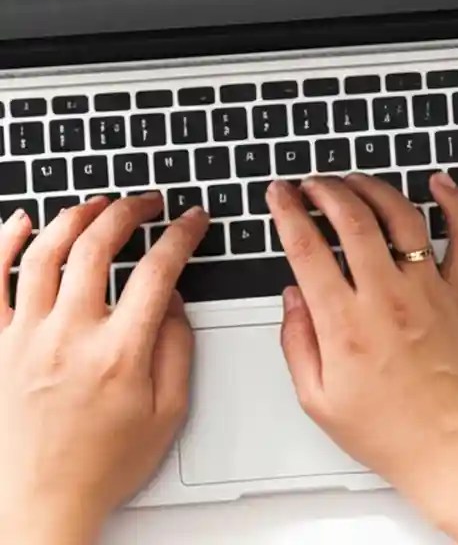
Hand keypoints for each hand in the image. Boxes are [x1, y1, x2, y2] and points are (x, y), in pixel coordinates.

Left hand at [0, 195, 207, 544]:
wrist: (41, 500)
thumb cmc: (103, 464)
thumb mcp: (167, 412)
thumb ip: (176, 349)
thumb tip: (172, 301)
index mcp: (119, 353)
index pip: (158, 270)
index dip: (182, 234)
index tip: (193, 220)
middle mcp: (69, 336)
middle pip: (98, 246)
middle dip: (129, 211)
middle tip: (146, 203)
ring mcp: (24, 337)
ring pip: (44, 252)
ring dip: (74, 216)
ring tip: (96, 205)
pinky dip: (4, 243)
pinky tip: (20, 222)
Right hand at [269, 174, 457, 542]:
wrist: (454, 448)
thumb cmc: (391, 432)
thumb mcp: (319, 400)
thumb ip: (297, 343)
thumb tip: (292, 297)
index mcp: (345, 325)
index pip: (307, 249)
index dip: (287, 212)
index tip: (279, 195)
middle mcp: (388, 298)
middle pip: (353, 220)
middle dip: (326, 190)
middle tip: (312, 183)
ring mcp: (430, 292)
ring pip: (403, 218)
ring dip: (375, 189)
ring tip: (355, 181)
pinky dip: (454, 204)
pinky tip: (440, 183)